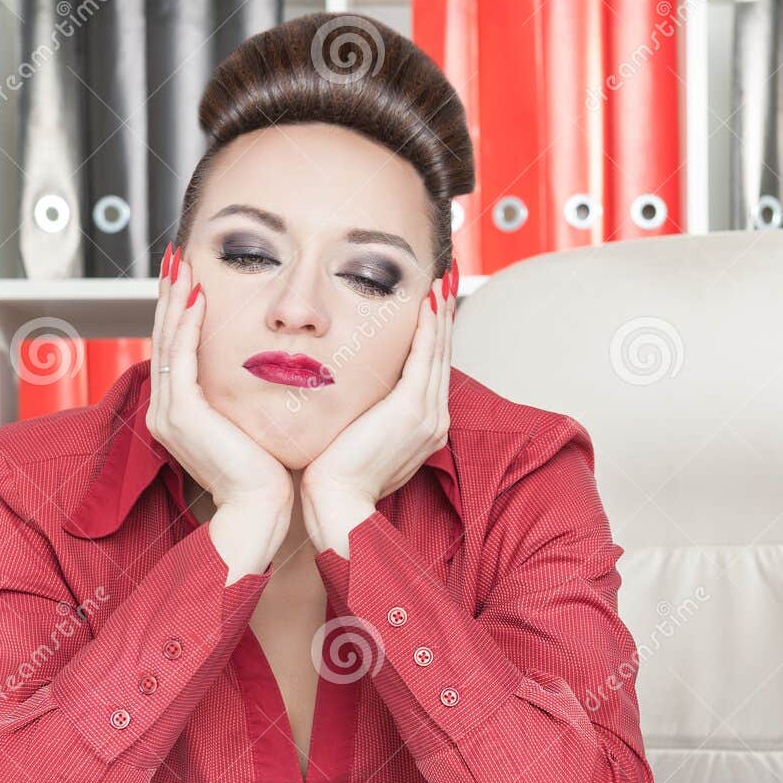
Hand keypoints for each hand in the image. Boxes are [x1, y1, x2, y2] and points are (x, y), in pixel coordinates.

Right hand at [149, 242, 292, 579]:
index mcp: (182, 414)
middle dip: (171, 296)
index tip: (192, 279)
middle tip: (178, 257)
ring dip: (175, 300)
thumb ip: (249, 398)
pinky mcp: (183, 415)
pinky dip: (188, 326)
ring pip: (168, 342)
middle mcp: (168, 411)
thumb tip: (275, 368)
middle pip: (165, 338)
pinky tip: (197, 298)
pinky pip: (181, 359)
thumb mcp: (254, 426)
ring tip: (182, 266)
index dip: (181, 313)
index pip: (178, 350)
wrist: (261, 513)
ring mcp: (170, 413)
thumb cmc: (268, 477)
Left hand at [300, 263, 455, 555]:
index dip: (435, 332)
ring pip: (438, 351)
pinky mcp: (413, 409)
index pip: (431, 368)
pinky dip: (429, 327)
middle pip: (442, 354)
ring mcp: (428, 414)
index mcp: (424, 426)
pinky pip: (426, 357)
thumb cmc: (336, 477)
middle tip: (446, 276)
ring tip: (442, 278)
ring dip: (441, 312)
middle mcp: (434, 418)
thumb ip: (363, 413)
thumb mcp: (356, 437)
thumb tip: (349, 392)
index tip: (432, 301)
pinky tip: (427, 301)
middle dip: (444, 313)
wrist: (338, 505)